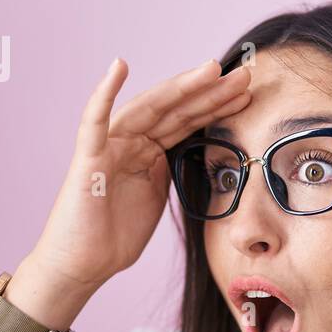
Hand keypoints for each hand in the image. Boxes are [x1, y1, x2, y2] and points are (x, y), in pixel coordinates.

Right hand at [25, 57, 251, 295]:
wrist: (84, 265)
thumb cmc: (116, 236)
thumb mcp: (157, 196)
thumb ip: (172, 169)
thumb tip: (200, 152)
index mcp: (150, 151)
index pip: (187, 121)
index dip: (216, 106)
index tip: (246, 94)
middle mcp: (131, 141)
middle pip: (175, 110)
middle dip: (210, 92)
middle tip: (243, 75)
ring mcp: (110, 146)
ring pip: (149, 109)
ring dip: (180, 87)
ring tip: (211, 69)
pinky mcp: (88, 159)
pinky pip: (94, 122)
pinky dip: (103, 93)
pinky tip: (119, 67)